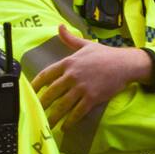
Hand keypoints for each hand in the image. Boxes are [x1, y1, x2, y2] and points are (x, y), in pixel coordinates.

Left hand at [32, 25, 152, 127]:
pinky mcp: (93, 98)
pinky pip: (78, 112)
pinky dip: (70, 121)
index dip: (35, 85)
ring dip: (53, 117)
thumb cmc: (106, 54)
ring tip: (46, 124)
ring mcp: (82, 88)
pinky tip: (65, 127)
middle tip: (34, 113)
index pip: (45, 75)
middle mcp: (72, 76)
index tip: (28, 93)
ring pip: (62, 105)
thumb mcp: (86, 44)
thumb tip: (59, 27)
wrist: (126, 64)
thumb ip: (70, 39)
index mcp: (68, 63)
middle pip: (51, 93)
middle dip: (41, 104)